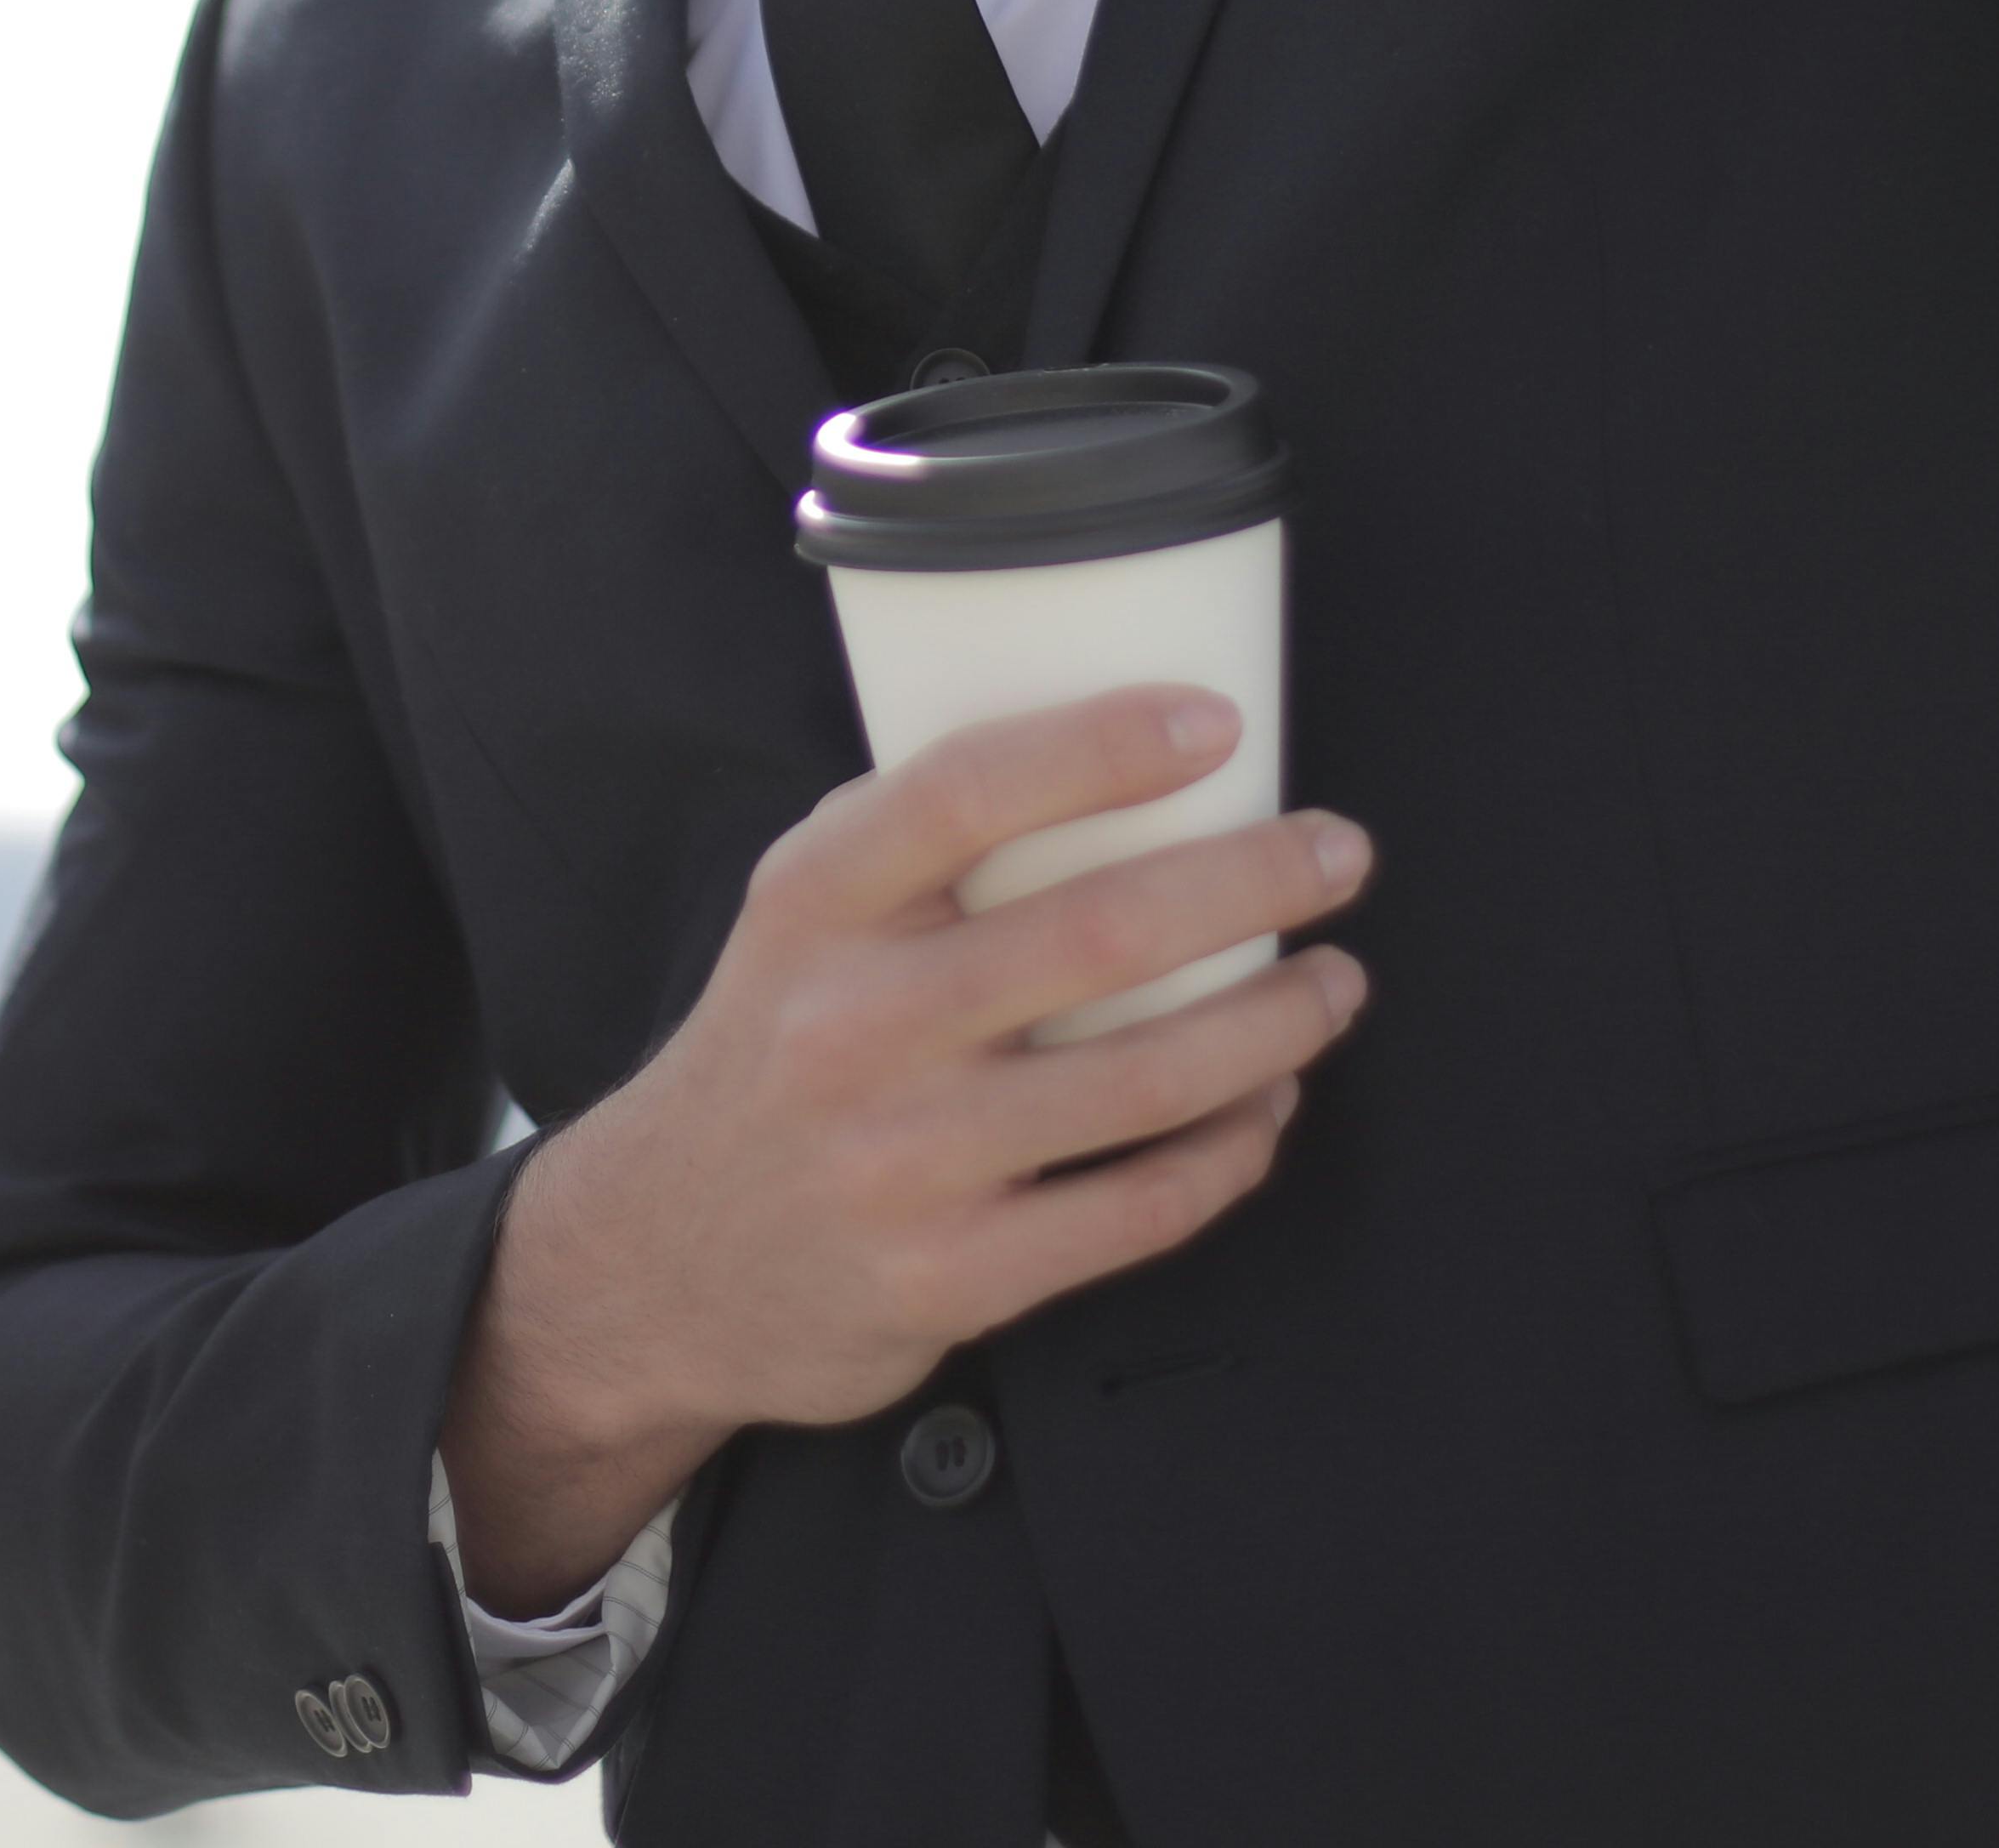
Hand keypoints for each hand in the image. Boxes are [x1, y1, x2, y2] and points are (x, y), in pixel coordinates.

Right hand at [437, 689, 1371, 1614]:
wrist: (662, 1259)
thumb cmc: (778, 1051)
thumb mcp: (801, 920)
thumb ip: (917, 845)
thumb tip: (1120, 758)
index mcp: (816, 906)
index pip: (966, 792)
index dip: (1105, 746)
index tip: (1217, 723)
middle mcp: (852, 1024)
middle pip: (1095, 935)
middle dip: (1252, 883)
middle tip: (1337, 855)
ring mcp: (903, 1160)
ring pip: (1144, 1080)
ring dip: (1274, 1022)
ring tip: (1334, 983)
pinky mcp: (951, 1275)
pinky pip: (1138, 1208)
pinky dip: (1233, 1152)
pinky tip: (1268, 1109)